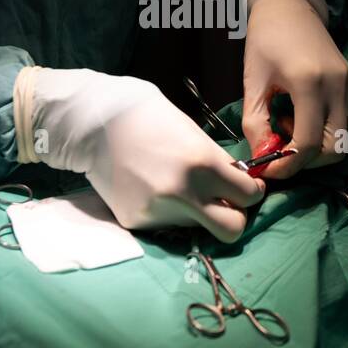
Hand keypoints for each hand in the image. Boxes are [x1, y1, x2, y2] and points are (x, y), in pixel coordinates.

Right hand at [24, 68, 262, 241]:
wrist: (94, 124)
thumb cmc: (149, 117)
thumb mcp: (194, 134)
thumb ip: (218, 163)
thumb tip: (238, 184)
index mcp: (201, 165)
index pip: (249, 196)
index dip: (252, 191)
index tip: (246, 187)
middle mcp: (182, 195)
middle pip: (232, 230)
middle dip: (235, 217)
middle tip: (225, 202)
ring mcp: (157, 212)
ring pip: (197, 226)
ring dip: (197, 211)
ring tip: (174, 184)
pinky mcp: (137, 222)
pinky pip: (167, 223)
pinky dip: (167, 210)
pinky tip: (150, 187)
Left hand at [242, 0, 347, 178]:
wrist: (289, 6)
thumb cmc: (265, 39)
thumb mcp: (253, 82)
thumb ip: (255, 123)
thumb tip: (262, 159)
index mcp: (309, 82)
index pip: (309, 144)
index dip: (287, 166)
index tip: (267, 169)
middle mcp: (337, 85)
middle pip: (334, 149)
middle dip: (306, 162)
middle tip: (279, 152)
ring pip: (345, 140)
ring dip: (318, 149)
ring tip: (289, 130)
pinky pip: (347, 124)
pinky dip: (326, 133)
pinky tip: (301, 119)